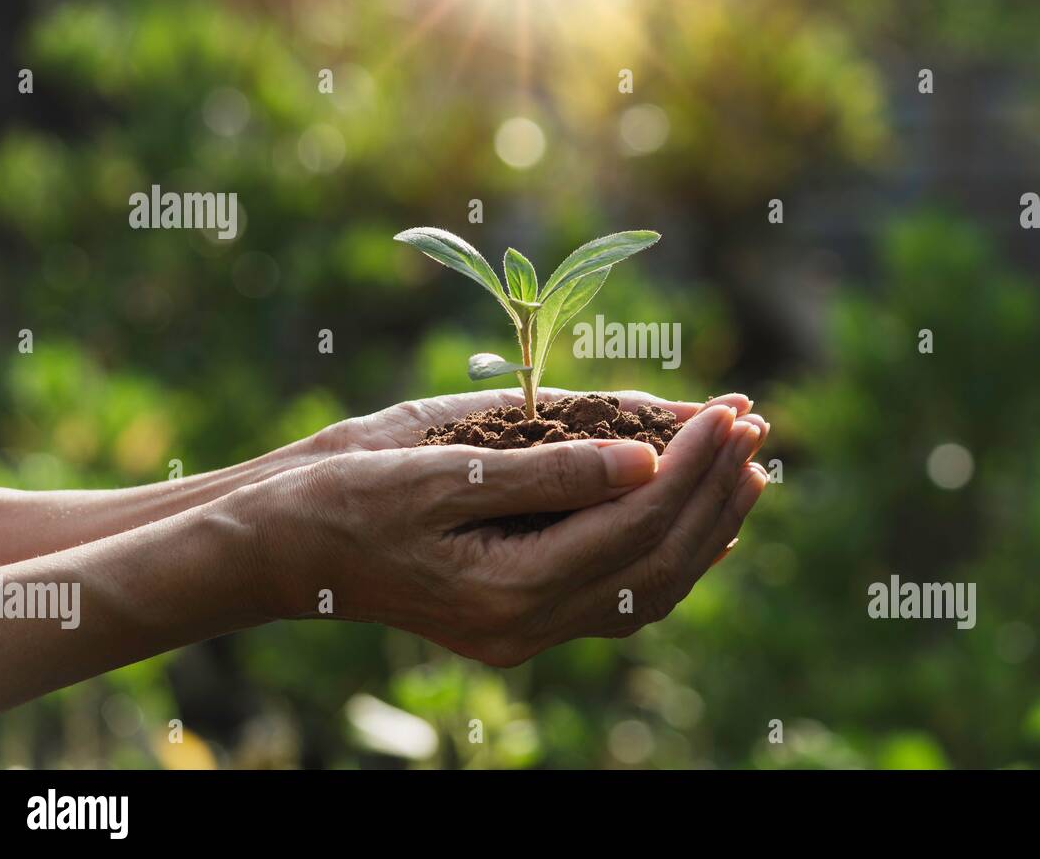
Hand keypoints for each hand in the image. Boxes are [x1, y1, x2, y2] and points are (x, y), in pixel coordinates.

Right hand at [256, 398, 768, 666]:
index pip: (635, 526)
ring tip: (749, 465)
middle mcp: (528, 626)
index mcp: (509, 592)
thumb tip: (647, 460)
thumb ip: (550, 472)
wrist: (286, 546)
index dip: (691, 466)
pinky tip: (702, 518)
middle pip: (657, 563)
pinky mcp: (522, 616)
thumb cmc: (349, 497)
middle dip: (713, 492)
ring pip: (649, 588)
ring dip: (705, 525)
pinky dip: (670, 552)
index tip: (728, 409)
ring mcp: (528, 630)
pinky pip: (620, 594)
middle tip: (753, 426)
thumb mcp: (444, 473)